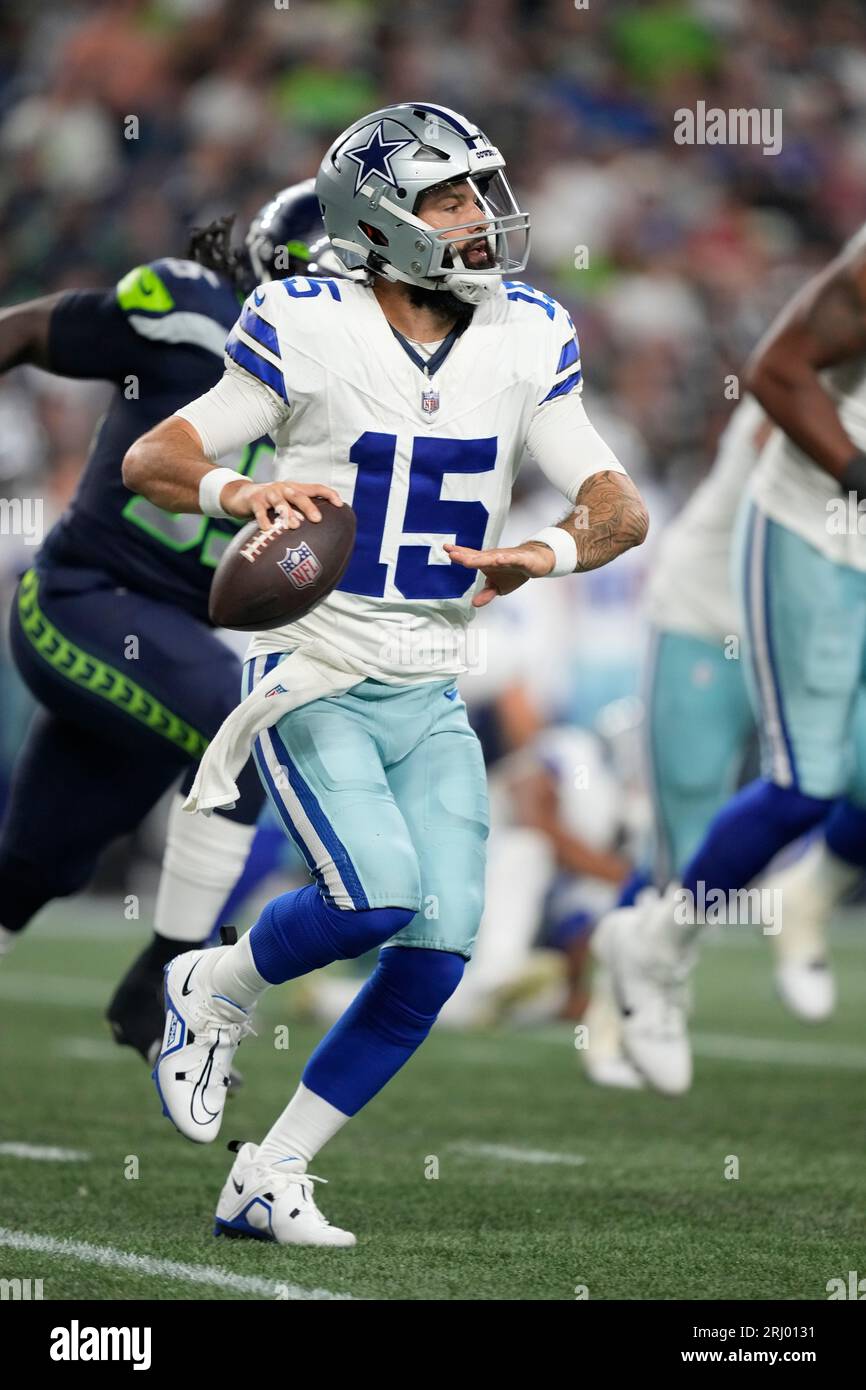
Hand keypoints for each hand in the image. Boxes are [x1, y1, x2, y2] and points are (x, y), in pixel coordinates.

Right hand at [220, 478, 342, 530]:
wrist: (239, 496)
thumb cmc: (268, 504)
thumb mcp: (284, 504)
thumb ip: (298, 513)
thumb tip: (318, 532)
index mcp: (293, 488)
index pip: (315, 488)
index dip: (328, 494)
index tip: (340, 505)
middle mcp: (283, 488)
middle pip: (298, 495)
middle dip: (309, 506)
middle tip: (317, 519)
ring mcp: (268, 493)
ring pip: (279, 500)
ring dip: (287, 512)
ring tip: (294, 525)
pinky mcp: (254, 500)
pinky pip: (259, 510)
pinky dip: (263, 519)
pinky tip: (268, 529)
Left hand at [443, 539, 554, 607]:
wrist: (537, 561)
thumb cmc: (514, 571)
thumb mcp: (499, 586)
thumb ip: (486, 593)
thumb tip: (474, 604)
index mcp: (488, 562)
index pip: (472, 557)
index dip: (460, 553)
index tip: (447, 550)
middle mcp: (496, 557)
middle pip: (479, 557)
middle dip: (466, 556)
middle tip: (452, 554)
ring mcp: (509, 557)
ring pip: (494, 557)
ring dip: (482, 558)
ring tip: (469, 560)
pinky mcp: (522, 560)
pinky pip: (513, 559)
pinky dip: (506, 559)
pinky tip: (499, 559)